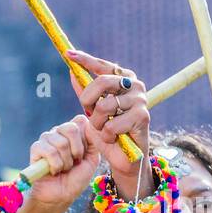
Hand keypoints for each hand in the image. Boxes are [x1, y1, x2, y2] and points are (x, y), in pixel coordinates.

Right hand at [15, 115, 101, 212]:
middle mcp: (59, 132)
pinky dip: (55, 165)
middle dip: (77, 150)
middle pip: (71, 128)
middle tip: (74, 162)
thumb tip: (89, 123)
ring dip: (65, 162)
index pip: (81, 120)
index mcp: (73, 133)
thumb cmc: (76, 179)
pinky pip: (49, 151)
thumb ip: (94, 141)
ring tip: (63, 169)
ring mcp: (47, 139)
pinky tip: (54, 171)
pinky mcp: (36, 148)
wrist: (60, 195)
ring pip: (60, 142)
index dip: (86, 138)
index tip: (85, 154)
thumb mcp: (92, 160)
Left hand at [67, 49, 149, 191]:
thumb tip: (72, 71)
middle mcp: (135, 85)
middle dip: (87, 99)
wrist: (126, 158)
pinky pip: (112, 125)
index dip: (85, 60)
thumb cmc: (110, 132)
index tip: (68, 54)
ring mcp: (140, 100)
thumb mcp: (92, 110)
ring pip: (104, 107)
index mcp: (124, 78)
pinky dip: (107, 136)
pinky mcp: (142, 117)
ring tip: (105, 130)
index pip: (103, 66)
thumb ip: (84, 92)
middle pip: (102, 82)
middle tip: (87, 111)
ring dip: (98, 123)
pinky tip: (115, 139)